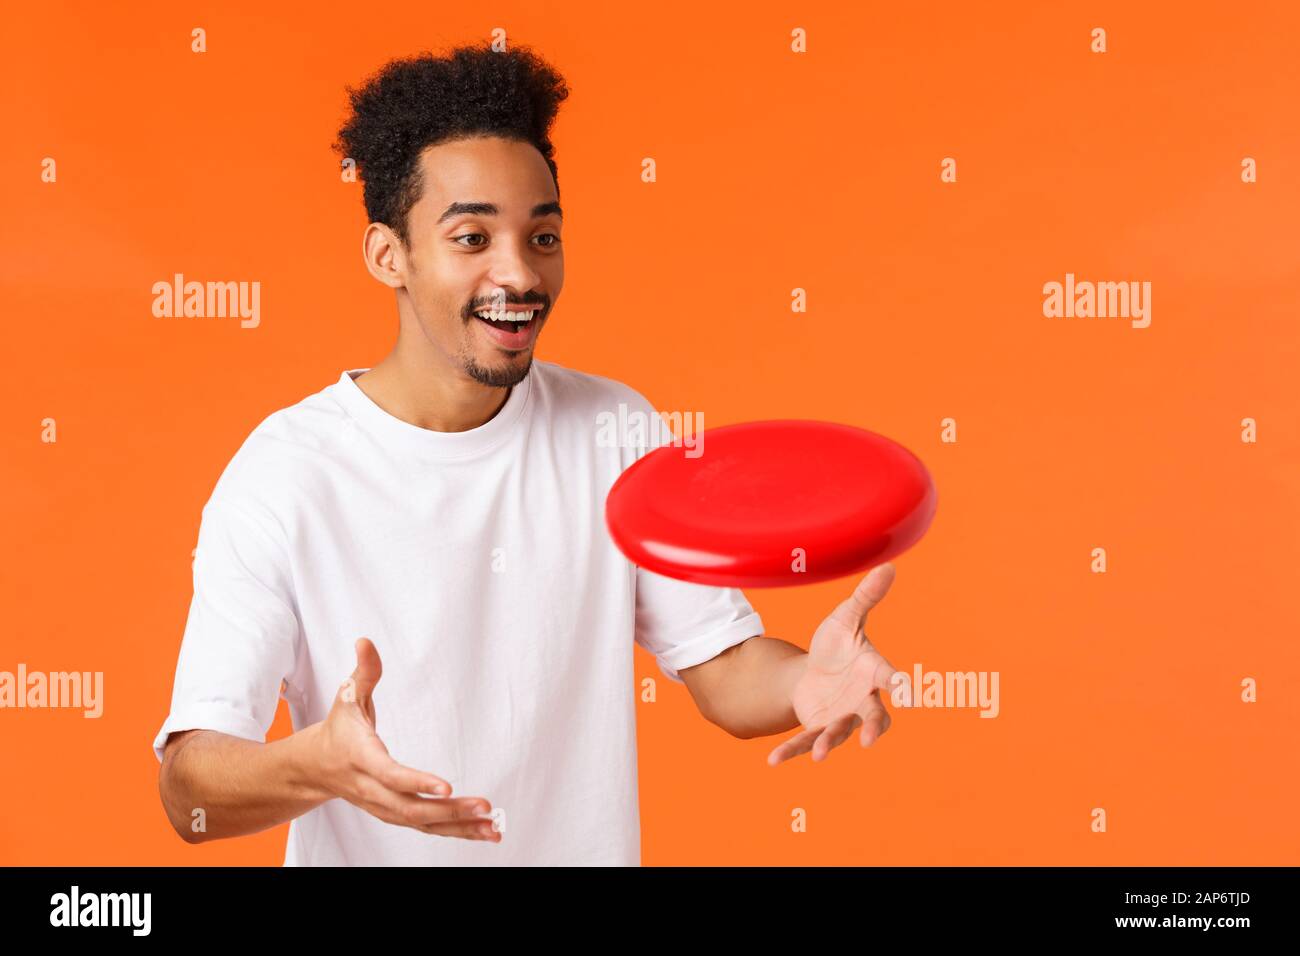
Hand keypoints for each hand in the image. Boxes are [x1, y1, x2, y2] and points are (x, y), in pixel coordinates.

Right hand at [311, 637, 501, 841]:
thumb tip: (365, 641)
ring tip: (492, 828)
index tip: (446, 786)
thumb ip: (363, 672)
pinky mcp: (394, 813)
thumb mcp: (347, 696)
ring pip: (421, 824)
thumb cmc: (338, 728)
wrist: (316, 767)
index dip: (416, 782)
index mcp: (361, 758)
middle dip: (448, 811)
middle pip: (410, 808)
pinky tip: (483, 831)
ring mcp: (383, 806)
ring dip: (458, 827)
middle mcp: (372, 789)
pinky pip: (425, 827)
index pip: (389, 775)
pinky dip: (455, 831)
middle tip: (484, 807)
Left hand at [767, 562, 903, 765]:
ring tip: (819, 755)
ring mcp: (841, 717)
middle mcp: (862, 700)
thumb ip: (865, 597)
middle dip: (873, 728)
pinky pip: (805, 741)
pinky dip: (790, 752)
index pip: (889, 678)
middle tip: (871, 739)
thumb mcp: (846, 618)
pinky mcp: (818, 727)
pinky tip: (773, 761)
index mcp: (873, 673)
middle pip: (873, 717)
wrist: (815, 671)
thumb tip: (888, 566)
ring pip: (839, 733)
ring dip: (829, 743)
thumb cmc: (838, 645)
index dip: (899, 684)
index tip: (908, 693)